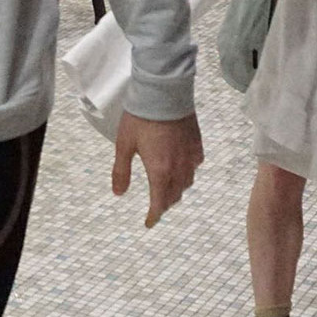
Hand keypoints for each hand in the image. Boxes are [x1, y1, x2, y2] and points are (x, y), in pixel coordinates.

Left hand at [112, 112, 202, 226]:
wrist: (163, 93)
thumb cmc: (141, 118)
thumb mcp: (124, 145)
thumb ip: (121, 171)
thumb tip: (118, 193)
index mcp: (159, 171)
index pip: (159, 203)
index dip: (154, 216)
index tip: (149, 222)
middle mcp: (178, 168)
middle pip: (174, 196)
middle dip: (164, 204)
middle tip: (155, 206)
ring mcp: (190, 157)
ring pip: (186, 183)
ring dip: (176, 190)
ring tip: (167, 189)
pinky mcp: (197, 145)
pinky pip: (194, 167)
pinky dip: (187, 172)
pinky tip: (180, 167)